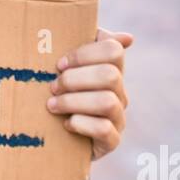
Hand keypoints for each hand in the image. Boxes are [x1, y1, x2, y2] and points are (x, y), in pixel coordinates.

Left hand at [47, 27, 133, 160]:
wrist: (57, 141)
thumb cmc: (59, 96)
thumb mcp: (65, 70)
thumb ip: (81, 45)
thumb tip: (127, 37)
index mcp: (111, 70)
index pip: (113, 50)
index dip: (85, 54)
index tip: (59, 64)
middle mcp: (119, 92)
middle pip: (110, 75)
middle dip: (75, 79)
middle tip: (52, 87)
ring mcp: (118, 118)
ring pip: (107, 102)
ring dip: (73, 101)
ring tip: (52, 105)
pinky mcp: (111, 141)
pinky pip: (104, 129)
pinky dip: (81, 124)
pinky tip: (66, 124)